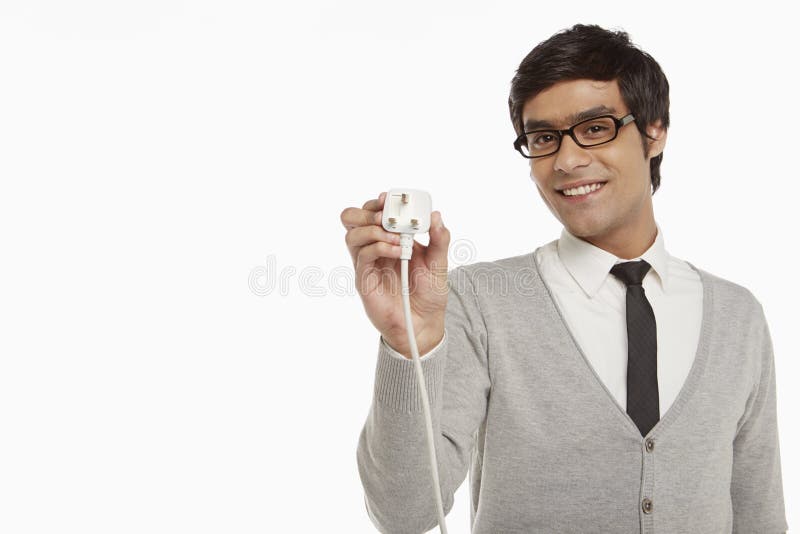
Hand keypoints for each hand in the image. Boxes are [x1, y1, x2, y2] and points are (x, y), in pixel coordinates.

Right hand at [340, 192, 449, 357]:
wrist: (425, 324)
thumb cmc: (429, 293)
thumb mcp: (440, 262)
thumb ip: (439, 238)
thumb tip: (436, 215)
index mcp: (391, 239)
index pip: (374, 212)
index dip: (379, 202)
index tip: (391, 198)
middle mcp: (375, 248)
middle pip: (353, 218)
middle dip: (369, 211)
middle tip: (387, 216)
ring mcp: (368, 264)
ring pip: (351, 234)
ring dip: (373, 230)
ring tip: (395, 237)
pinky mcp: (364, 279)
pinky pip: (362, 256)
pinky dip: (378, 247)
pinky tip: (397, 251)